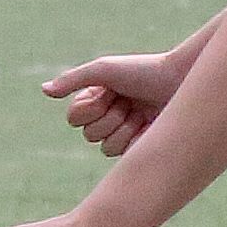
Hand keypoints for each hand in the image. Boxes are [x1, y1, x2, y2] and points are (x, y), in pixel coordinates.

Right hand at [46, 49, 184, 155]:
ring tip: (142, 112)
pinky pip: (123, 156)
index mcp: (95, 100)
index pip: (74, 119)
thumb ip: (73, 80)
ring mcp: (124, 134)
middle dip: (110, 117)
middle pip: (89, 136)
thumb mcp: (104, 70)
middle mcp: (107, 118)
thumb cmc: (144, 71)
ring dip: (124, 128)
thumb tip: (44, 90)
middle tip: (130, 102)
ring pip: (105, 148)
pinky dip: (135, 139)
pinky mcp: (140, 148)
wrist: (182, 80)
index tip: (109, 92)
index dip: (90, 108)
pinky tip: (149, 124)